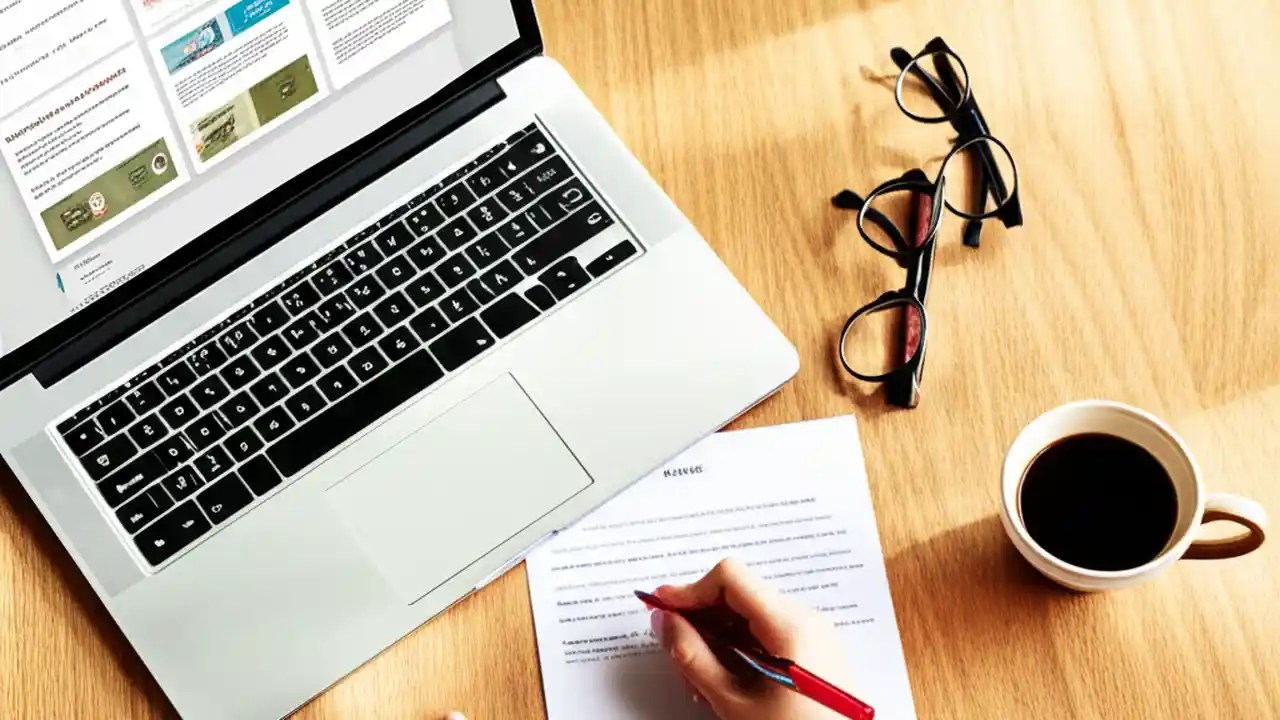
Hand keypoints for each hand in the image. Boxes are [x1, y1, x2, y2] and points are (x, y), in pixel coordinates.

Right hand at [650, 558, 856, 719]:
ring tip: (701, 681)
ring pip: (749, 615)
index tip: (663, 608)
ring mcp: (814, 632)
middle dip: (701, 620)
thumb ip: (694, 657)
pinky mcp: (815, 648)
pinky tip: (728, 681)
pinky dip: (741, 647)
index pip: (730, 577)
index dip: (690, 590)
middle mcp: (806, 618)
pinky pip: (768, 632)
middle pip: (738, 595)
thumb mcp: (734, 701)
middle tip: (677, 655)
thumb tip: (666, 621)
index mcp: (790, 625)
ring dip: (718, 638)